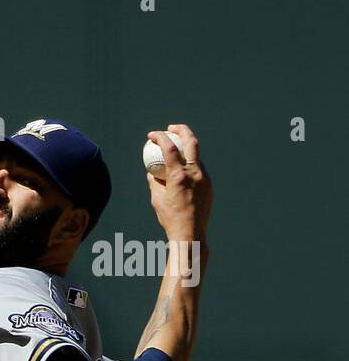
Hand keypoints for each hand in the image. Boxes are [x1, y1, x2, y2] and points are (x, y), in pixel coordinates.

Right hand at [146, 124, 212, 242]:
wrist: (190, 232)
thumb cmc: (169, 218)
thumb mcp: (156, 198)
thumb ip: (154, 181)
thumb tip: (152, 171)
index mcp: (178, 176)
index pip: (169, 148)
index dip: (160, 137)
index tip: (151, 135)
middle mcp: (194, 173)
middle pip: (191, 141)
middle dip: (181, 130)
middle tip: (171, 128)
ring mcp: (204, 178)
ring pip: (197, 156)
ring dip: (186, 149)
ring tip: (176, 150)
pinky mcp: (209, 185)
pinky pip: (199, 170)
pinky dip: (190, 166)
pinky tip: (183, 172)